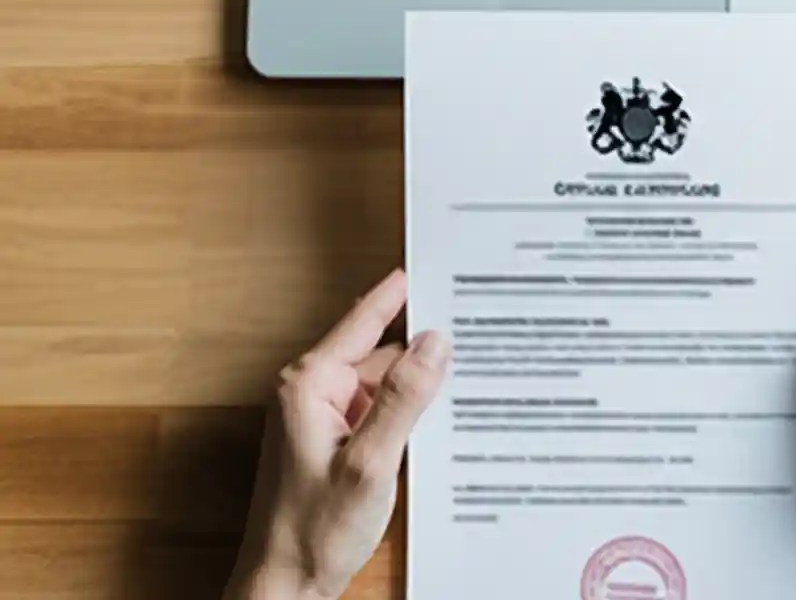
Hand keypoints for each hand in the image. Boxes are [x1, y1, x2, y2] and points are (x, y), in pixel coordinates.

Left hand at [224, 270, 450, 599]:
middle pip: (380, 352)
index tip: (430, 265)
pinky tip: (435, 421)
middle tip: (472, 330)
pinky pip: (378, 411)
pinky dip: (405, 413)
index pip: (363, 320)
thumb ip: (403, 398)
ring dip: (417, 386)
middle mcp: (312, 393)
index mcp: (310, 385)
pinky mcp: (334, 441)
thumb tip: (434, 343)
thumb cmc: (313, 532)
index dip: (400, 292)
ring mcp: (322, 418)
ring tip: (466, 378)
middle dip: (422, 347)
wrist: (286, 585)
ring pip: (383, 384)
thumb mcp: (371, 462)